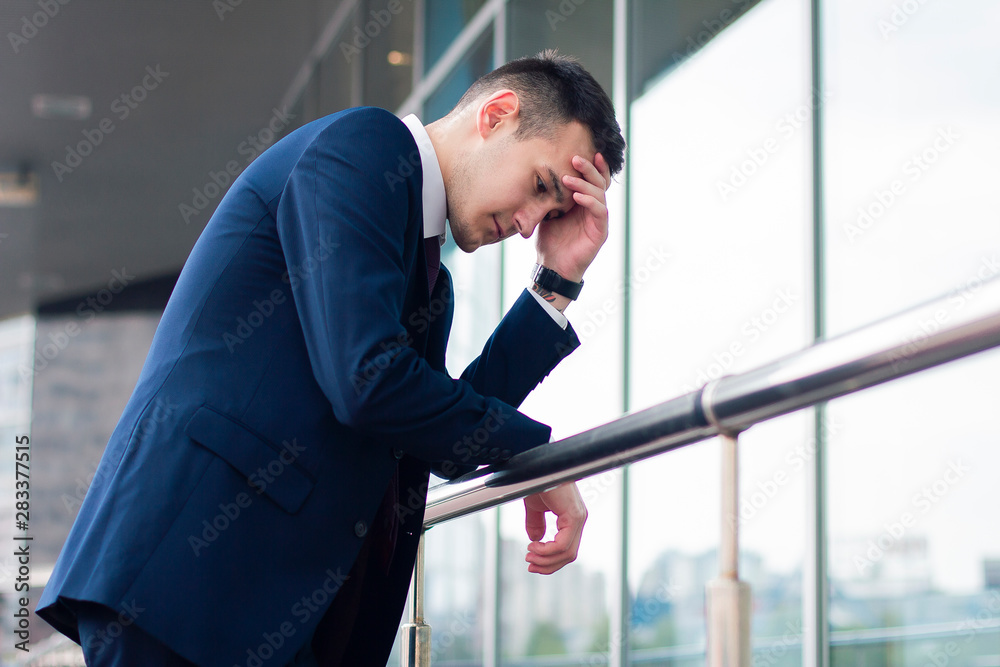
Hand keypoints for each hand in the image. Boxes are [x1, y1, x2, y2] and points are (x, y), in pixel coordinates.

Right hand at [523, 482, 587, 574]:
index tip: (531, 560)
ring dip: (546, 559)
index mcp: (572, 517)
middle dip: (548, 564)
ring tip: (529, 555)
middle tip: (530, 564)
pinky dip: (547, 550)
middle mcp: (578, 518)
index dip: (549, 560)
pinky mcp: (574, 515)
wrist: (538, 465)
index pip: (566, 548)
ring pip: (567, 552)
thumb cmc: (538, 479)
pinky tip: (534, 546)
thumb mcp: (535, 507)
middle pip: (569, 554)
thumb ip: (536, 523)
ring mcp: (579, 517)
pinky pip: (563, 544)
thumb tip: (536, 540)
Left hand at [535, 152, 611, 282]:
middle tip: (575, 158)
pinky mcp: (600, 232)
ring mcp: (598, 220)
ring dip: (584, 184)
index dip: (593, 166)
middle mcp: (594, 209)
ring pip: (599, 195)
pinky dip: (589, 202)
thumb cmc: (550, 241)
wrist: (552, 266)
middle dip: (588, 169)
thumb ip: (549, 197)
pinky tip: (577, 197)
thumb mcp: (547, 214)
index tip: (584, 151)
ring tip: (568, 179)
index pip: (593, 180)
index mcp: (583, 203)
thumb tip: (538, 177)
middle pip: (599, 183)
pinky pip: (600, 212)